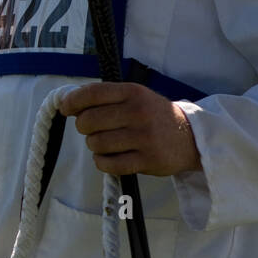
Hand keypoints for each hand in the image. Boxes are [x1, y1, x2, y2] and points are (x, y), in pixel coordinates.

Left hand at [59, 83, 201, 176]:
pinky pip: (108, 164)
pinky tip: (112, 157)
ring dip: (95, 146)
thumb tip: (67, 104)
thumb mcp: (135, 97)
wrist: (191, 137)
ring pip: (95, 144)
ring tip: (108, 143)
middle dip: (84, 127)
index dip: (72, 102)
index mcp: (133, 92)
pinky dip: (103, 162)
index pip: (92, 93)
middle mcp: (138, 112)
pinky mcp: (148, 160)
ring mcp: (144, 137)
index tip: (66, 109)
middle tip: (95, 129)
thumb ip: (105, 98)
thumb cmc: (153, 116)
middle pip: (88, 121)